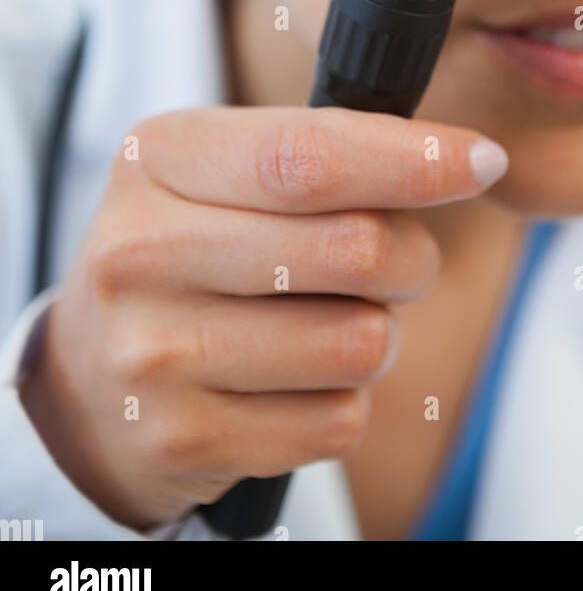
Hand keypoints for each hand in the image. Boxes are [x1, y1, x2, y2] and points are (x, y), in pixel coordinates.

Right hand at [18, 105, 507, 530]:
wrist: (91, 378)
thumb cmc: (194, 249)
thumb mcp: (228, 171)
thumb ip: (329, 150)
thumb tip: (472, 157)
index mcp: (160, 158)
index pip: (309, 156)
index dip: (413, 161)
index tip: (483, 160)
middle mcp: (141, 250)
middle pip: (355, 249)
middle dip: (408, 256)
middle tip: (392, 261)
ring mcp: (154, 352)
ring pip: (361, 342)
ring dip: (376, 334)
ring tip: (325, 324)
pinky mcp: (184, 440)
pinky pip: (338, 421)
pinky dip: (342, 401)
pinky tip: (292, 383)